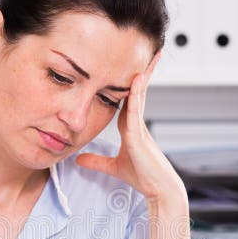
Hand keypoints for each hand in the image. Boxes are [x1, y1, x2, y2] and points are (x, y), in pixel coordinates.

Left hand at [75, 51, 184, 206]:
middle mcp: (136, 123)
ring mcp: (139, 126)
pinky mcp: (139, 134)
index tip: (122, 64)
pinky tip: (135, 79)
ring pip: (139, 95)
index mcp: (130, 127)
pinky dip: (136, 93)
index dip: (123, 81)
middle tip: (144, 48)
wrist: (159, 190)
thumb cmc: (143, 177)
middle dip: (140, 70)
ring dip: (141, 74)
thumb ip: (97, 161)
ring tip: (146, 53)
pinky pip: (136, 109)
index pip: (126, 98)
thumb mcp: (113, 166)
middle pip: (136, 90)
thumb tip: (79, 158)